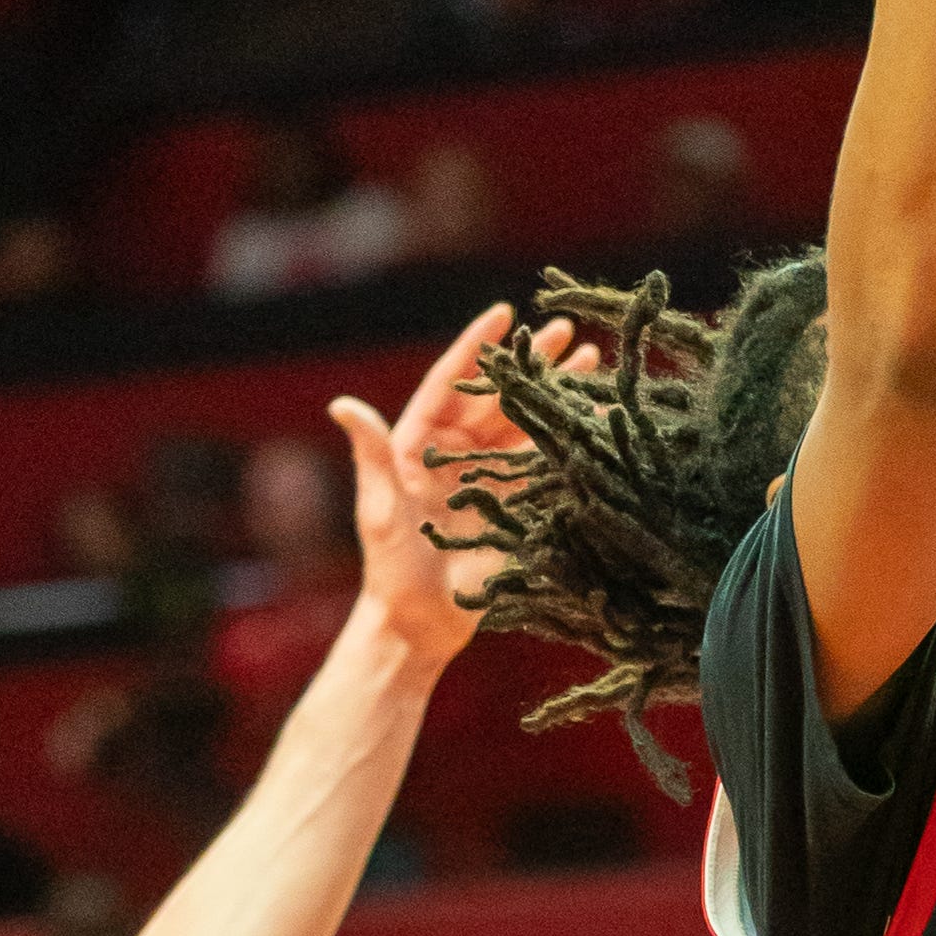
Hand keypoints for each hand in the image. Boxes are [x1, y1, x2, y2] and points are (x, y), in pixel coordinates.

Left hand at [330, 302, 595, 672]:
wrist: (419, 622)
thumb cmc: (390, 567)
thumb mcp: (380, 508)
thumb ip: (372, 453)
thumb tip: (342, 404)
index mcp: (418, 442)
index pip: (451, 382)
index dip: (477, 347)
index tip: (504, 313)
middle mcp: (454, 451)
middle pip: (497, 395)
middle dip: (531, 362)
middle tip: (566, 330)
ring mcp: (485, 475)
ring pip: (524, 422)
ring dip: (554, 393)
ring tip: (591, 362)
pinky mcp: (512, 502)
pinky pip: (541, 462)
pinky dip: (565, 438)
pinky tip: (593, 416)